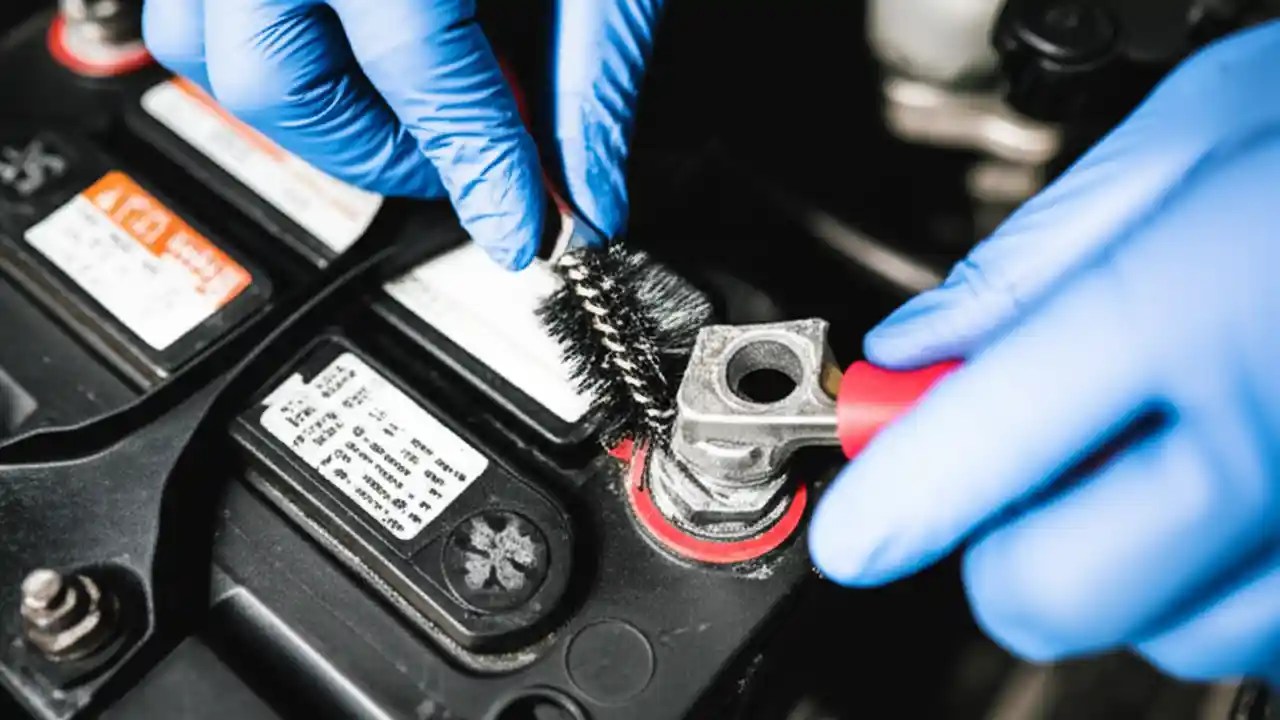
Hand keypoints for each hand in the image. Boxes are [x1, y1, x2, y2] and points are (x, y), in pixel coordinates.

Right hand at [140, 0, 659, 268]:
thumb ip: (592, 69)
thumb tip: (591, 192)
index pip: (424, 78)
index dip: (484, 173)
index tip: (523, 228)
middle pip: (273, 82)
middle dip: (375, 150)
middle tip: (460, 159)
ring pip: (201, 41)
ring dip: (304, 103)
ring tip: (403, 103)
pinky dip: (262, 43)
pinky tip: (351, 45)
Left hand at [809, 21, 1279, 684]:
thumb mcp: (1204, 125)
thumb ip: (1040, 254)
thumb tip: (921, 354)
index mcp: (1208, 302)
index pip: (988, 448)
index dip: (896, 504)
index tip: (854, 533)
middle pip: (1055, 592)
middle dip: (998, 546)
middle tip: (1008, 473)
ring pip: (1162, 632)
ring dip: (1120, 562)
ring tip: (1164, 447)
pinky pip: (1268, 636)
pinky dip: (1218, 579)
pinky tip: (1242, 480)